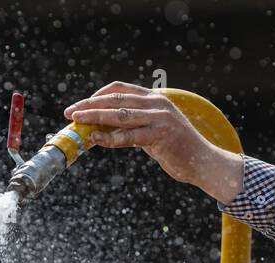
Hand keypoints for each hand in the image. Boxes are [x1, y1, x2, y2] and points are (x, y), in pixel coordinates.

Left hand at [64, 82, 244, 203]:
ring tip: (76, 122)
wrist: (205, 163)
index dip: (97, 95)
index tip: (80, 105)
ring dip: (94, 117)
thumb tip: (105, 128)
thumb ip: (135, 125)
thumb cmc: (178, 149)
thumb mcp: (155, 131)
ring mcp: (160, 118)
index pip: (120, 88)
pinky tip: (95, 138)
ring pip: (119, 114)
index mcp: (155, 98)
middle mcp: (157, 103)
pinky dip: (109, 137)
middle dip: (89, 105)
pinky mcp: (161, 136)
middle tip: (69, 112)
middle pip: (115, 99)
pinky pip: (129, 136)